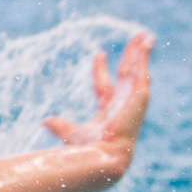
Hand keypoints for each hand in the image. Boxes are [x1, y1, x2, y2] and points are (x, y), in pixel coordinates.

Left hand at [43, 31, 154, 154]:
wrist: (104, 156)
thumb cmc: (89, 150)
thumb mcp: (71, 134)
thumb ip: (60, 126)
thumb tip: (45, 121)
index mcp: (108, 112)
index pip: (105, 85)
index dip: (101, 69)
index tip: (99, 54)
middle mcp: (123, 105)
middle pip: (126, 74)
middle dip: (130, 57)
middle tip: (134, 41)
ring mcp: (133, 100)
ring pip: (138, 71)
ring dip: (141, 54)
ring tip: (146, 36)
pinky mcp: (140, 96)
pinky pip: (143, 71)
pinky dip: (144, 57)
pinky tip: (146, 43)